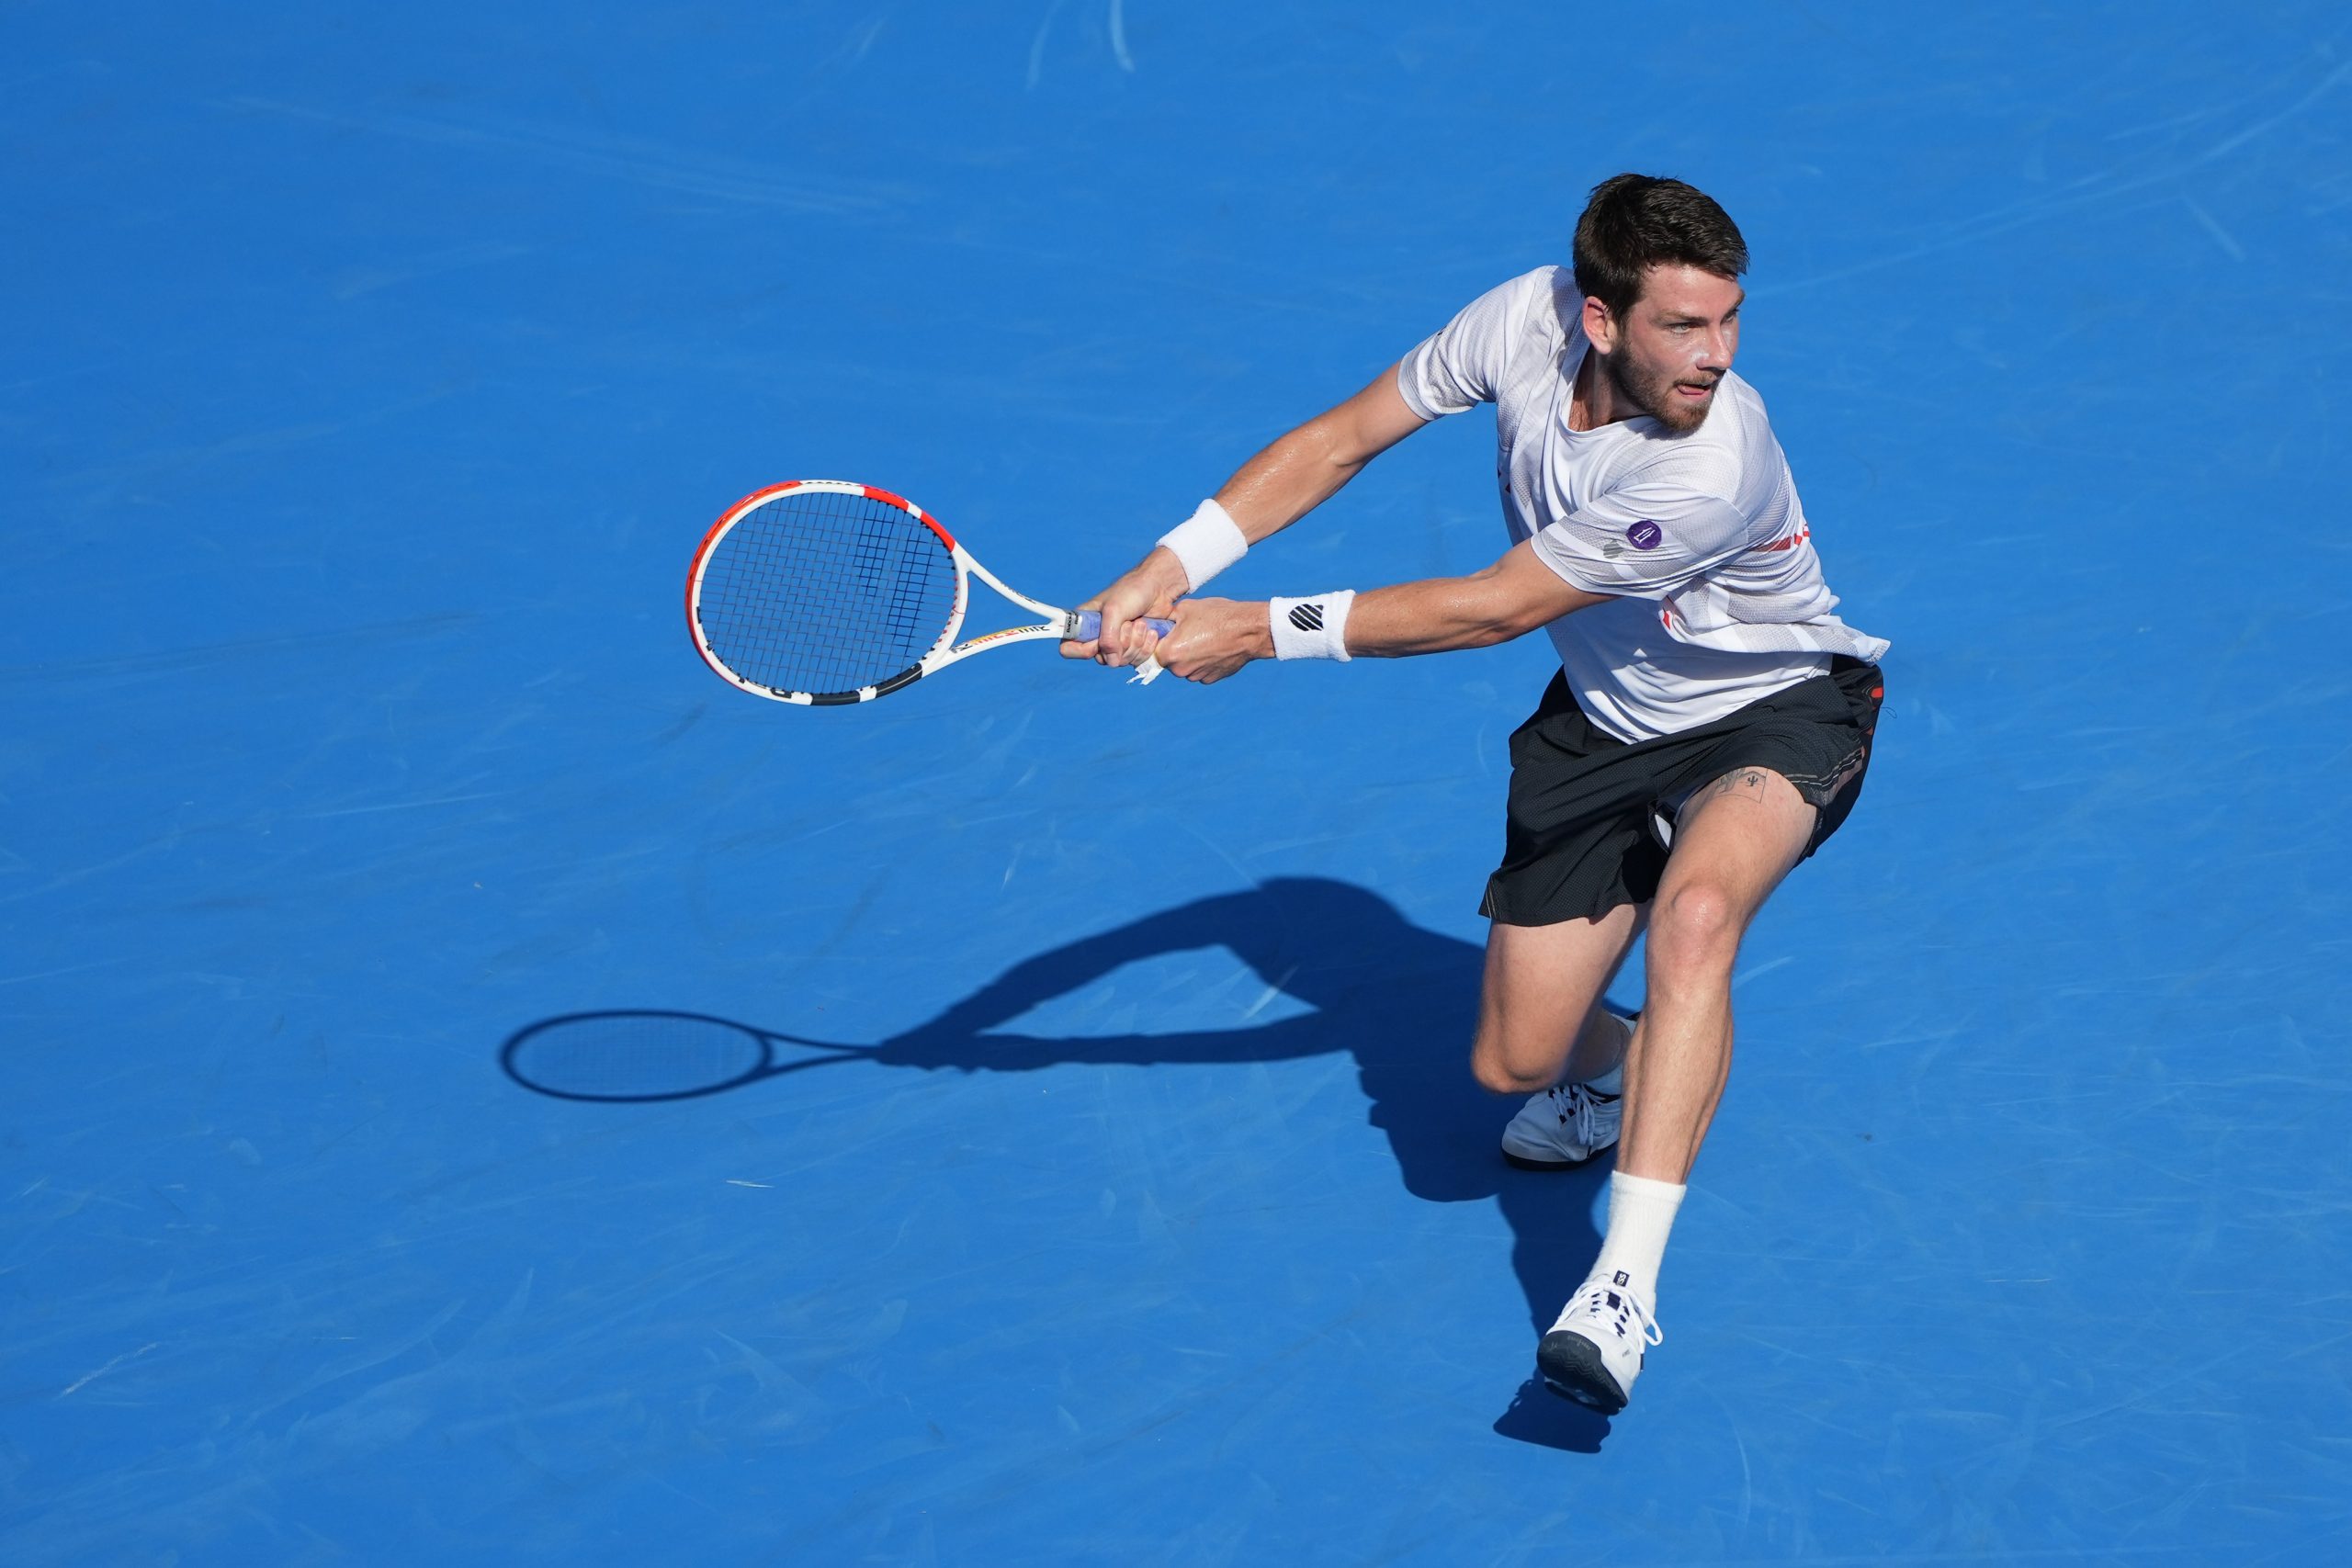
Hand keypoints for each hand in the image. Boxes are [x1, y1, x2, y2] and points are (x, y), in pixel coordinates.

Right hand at [1061, 546, 1189, 667]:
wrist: (1159, 588)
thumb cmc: (1132, 591)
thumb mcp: (1114, 610)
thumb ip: (1108, 637)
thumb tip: (1111, 662)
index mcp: (1084, 623)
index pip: (1068, 647)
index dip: (1081, 650)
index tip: (1097, 641)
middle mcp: (1099, 636)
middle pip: (1102, 658)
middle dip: (1120, 643)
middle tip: (1129, 623)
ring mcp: (1118, 643)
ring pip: (1121, 661)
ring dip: (1136, 643)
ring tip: (1141, 622)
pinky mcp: (1134, 647)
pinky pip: (1137, 660)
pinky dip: (1146, 647)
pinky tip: (1151, 631)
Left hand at [1154, 598, 1272, 683]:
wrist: (1248, 630)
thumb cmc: (1217, 615)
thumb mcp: (1185, 608)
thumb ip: (1166, 619)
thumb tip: (1158, 623)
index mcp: (1169, 652)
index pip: (1152, 648)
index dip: (1159, 637)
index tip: (1169, 629)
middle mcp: (1180, 669)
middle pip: (1169, 659)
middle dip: (1175, 647)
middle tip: (1189, 631)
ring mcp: (1196, 676)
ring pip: (1184, 666)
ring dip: (1189, 655)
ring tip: (1204, 637)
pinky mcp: (1210, 679)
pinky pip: (1199, 670)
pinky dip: (1203, 661)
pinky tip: (1214, 647)